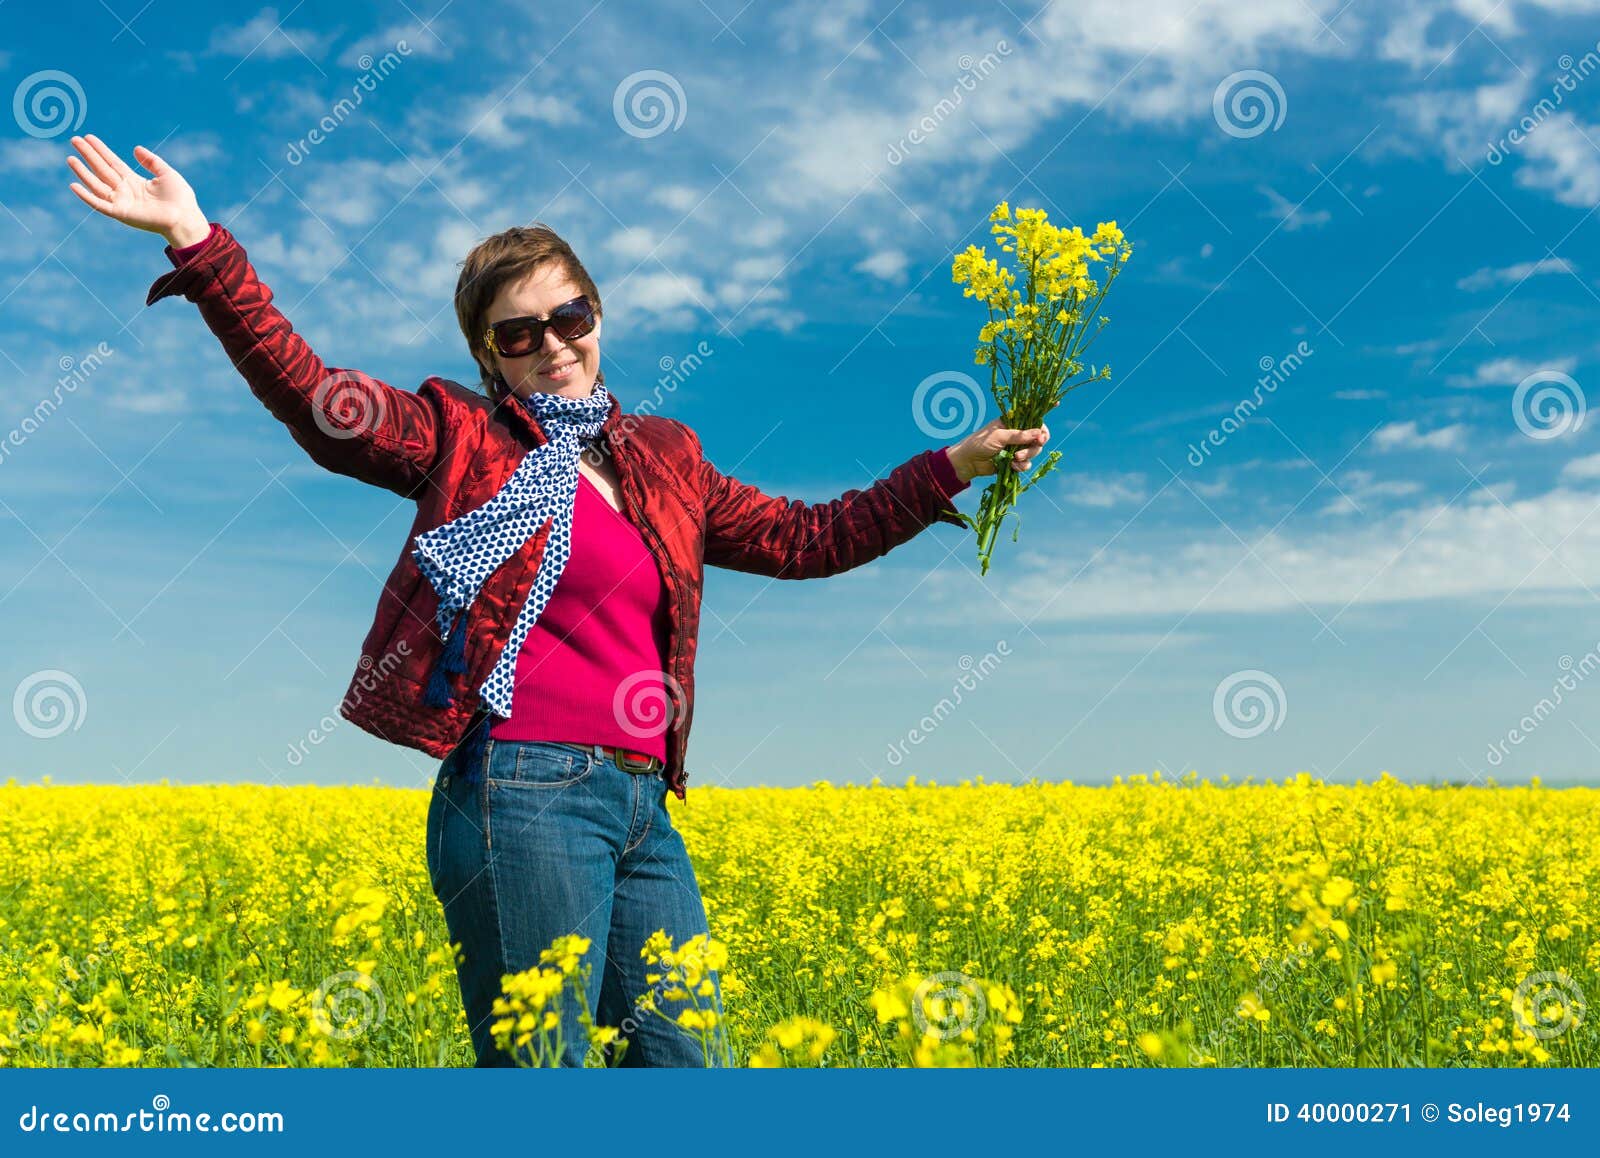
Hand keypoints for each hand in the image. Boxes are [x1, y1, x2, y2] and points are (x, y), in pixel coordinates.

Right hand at [65, 133, 208, 246]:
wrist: (185, 218)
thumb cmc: (180, 199)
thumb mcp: (166, 173)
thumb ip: (151, 161)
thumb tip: (135, 148)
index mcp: (134, 181)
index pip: (113, 162)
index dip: (101, 150)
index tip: (88, 137)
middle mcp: (125, 191)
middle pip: (102, 169)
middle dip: (88, 155)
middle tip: (74, 139)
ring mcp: (121, 202)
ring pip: (96, 184)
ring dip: (83, 172)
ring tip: (71, 158)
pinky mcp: (120, 213)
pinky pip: (99, 204)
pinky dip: (86, 196)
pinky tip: (73, 185)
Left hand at [943, 418, 1050, 483]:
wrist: (968, 462)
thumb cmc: (980, 443)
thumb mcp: (1000, 436)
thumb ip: (1019, 435)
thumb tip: (1039, 433)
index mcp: (1013, 422)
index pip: (1034, 422)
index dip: (1042, 429)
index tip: (1042, 438)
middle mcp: (1017, 434)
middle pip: (1038, 439)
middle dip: (1033, 448)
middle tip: (1022, 453)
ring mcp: (1017, 447)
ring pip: (1034, 452)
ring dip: (1026, 457)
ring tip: (1014, 459)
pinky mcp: (1015, 461)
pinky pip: (1026, 464)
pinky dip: (1022, 466)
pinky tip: (1012, 466)